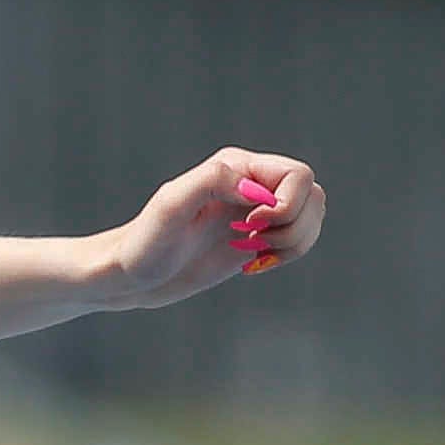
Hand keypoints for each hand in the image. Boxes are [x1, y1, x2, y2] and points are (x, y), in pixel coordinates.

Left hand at [101, 150, 327, 307]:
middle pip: (312, 195)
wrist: (132, 277)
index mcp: (236, 166)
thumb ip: (213, 180)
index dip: (287, 204)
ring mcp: (257, 212)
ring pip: (312, 217)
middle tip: (251, 240)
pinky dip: (287, 254)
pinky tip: (252, 263)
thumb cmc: (145, 242)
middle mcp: (251, 184)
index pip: (298, 175)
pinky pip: (300, 239)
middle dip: (293, 225)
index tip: (250, 225)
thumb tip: (256, 188)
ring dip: (294, 241)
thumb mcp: (171, 206)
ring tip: (252, 251)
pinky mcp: (258, 238)